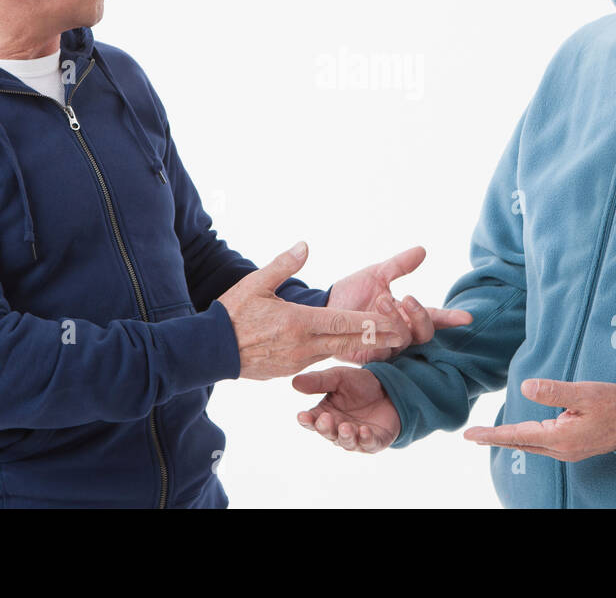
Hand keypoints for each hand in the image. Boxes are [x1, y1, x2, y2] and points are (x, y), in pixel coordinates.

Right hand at [219, 242, 411, 379]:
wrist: (209, 350)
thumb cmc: (231, 314)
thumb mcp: (256, 283)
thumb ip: (283, 264)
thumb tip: (306, 245)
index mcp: (298, 322)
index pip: (343, 322)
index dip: (372, 323)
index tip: (396, 322)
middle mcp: (303, 345)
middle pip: (348, 341)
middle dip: (378, 338)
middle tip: (406, 335)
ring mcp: (298, 360)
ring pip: (336, 350)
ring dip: (361, 346)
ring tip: (386, 342)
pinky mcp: (290, 369)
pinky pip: (320, 358)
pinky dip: (337, 352)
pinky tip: (349, 348)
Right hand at [293, 366, 399, 452]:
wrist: (389, 387)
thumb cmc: (359, 384)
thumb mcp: (338, 377)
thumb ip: (319, 381)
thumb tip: (295, 382)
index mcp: (325, 413)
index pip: (312, 420)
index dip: (307, 420)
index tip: (302, 416)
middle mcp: (337, 428)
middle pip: (327, 433)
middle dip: (326, 428)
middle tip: (325, 419)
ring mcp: (355, 437)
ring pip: (347, 442)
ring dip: (345, 436)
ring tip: (346, 427)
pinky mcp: (373, 441)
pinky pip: (368, 444)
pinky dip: (366, 439)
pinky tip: (364, 431)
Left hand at [326, 246, 472, 363]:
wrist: (322, 305)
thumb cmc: (352, 292)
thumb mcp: (377, 273)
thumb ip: (399, 265)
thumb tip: (422, 250)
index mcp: (406, 314)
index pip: (433, 318)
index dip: (450, 318)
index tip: (466, 317)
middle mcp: (399, 332)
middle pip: (423, 333)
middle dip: (420, 316)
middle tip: (408, 298)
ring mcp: (384, 345)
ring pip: (402, 341)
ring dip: (395, 320)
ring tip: (380, 300)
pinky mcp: (366, 356)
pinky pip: (380, 352)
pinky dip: (379, 336)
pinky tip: (371, 322)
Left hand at [462, 378, 615, 461]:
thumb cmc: (613, 403)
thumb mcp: (584, 392)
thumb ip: (553, 391)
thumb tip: (525, 388)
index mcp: (560, 437)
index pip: (517, 435)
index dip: (491, 434)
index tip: (470, 434)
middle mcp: (560, 449)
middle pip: (519, 443)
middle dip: (493, 438)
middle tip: (470, 435)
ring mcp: (565, 450)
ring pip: (528, 444)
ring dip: (506, 439)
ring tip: (485, 435)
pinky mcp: (570, 445)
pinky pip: (539, 443)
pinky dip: (522, 438)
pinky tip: (515, 434)